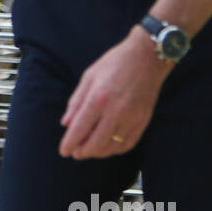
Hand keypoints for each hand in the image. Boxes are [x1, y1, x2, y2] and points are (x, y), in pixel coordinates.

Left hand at [58, 29, 171, 158]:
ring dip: (97, 153)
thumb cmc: (115, 63)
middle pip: (95, 144)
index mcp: (98, 98)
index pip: (80, 129)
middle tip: (75, 152)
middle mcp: (115, 111)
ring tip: (89, 150)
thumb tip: (65, 124)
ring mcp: (132, 118)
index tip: (63, 151)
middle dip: (82, 152)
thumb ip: (76, 102)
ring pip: (112, 147)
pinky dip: (115, 150)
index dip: (69, 144)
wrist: (148, 57)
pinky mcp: (143, 120)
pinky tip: (107, 147)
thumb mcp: (89, 77)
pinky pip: (128, 144)